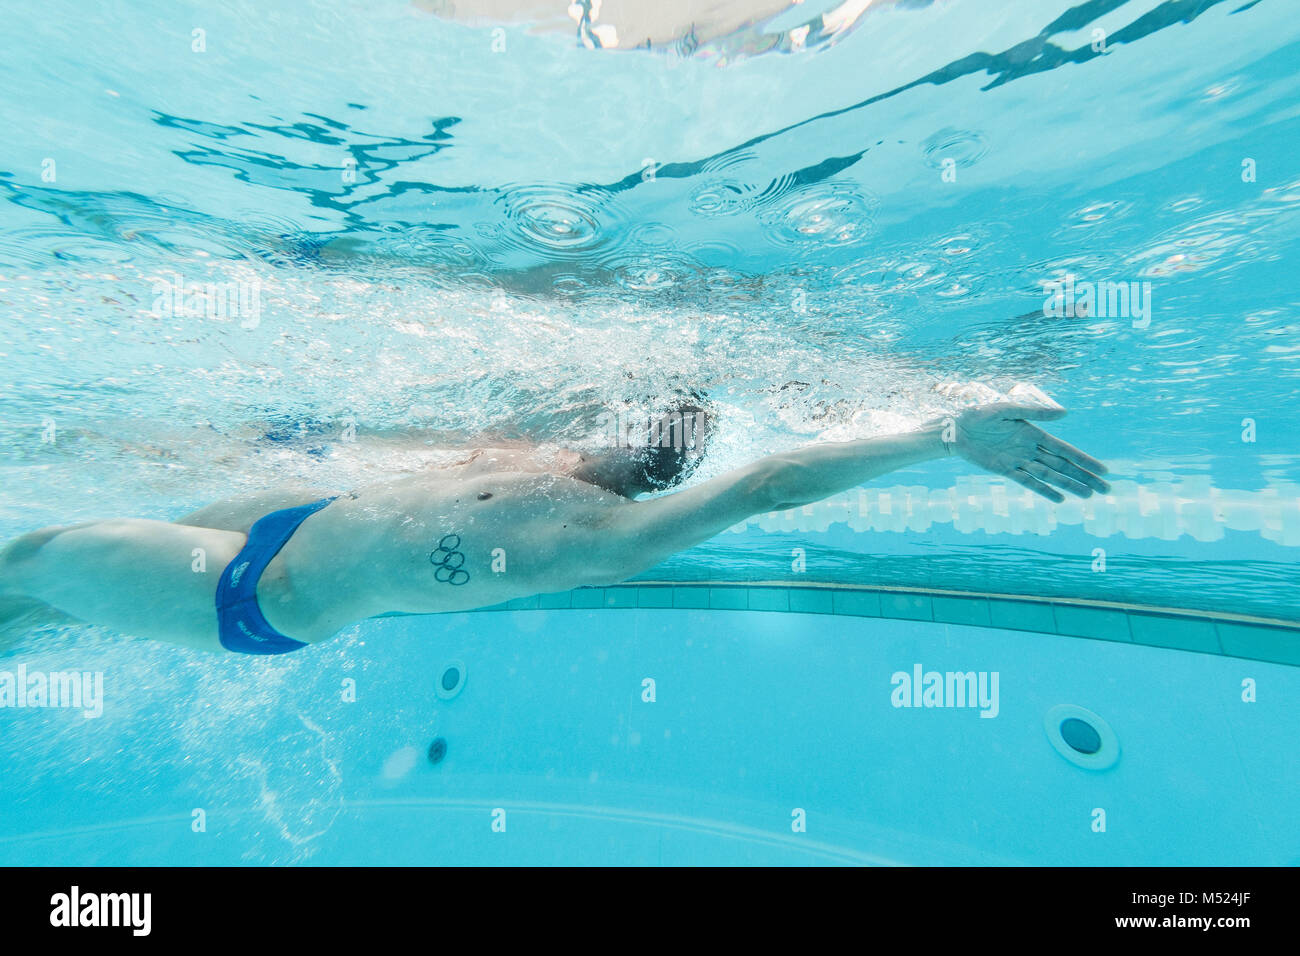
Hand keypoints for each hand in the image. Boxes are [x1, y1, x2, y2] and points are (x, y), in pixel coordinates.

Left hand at [943, 401, 1108, 502]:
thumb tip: (1065, 414)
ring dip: (1069, 486)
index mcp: (1034, 433)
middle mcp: (1030, 449)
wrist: (956, 429)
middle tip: (1105, 490)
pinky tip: (1060, 499)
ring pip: (1050, 476)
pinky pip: (1028, 482)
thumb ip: (1035, 412)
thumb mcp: (1007, 410)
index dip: (1085, 460)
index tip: (1104, 470)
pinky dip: (1044, 490)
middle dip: (1084, 477)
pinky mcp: (1005, 470)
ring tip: (1088, 496)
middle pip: (1063, 466)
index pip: (1065, 450)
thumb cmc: (980, 415)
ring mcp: (1019, 461)